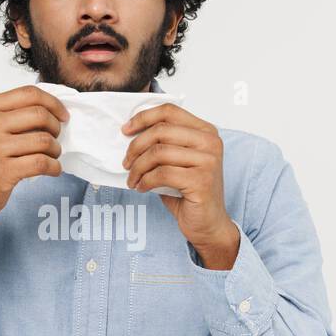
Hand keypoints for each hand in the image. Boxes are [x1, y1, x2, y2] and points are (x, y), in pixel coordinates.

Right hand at [0, 85, 67, 251]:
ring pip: (43, 140)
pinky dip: (54, 167)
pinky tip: (53, 169)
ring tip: (51, 156)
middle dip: (56, 127)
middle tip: (56, 139)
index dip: (53, 103)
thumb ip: (18, 114)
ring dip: (55, 150)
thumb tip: (56, 108)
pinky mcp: (2, 171)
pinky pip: (42, 163)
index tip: (63, 115)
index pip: (29, 93)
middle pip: (39, 114)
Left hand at [121, 103, 239, 268]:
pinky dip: (145, 181)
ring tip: (132, 179)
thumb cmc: (190, 193)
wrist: (209, 224)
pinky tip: (142, 188)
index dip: (143, 118)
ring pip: (159, 153)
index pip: (169, 112)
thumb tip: (131, 132)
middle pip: (161, 131)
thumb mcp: (177, 161)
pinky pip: (162, 174)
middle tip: (126, 163)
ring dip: (138, 167)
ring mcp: (208, 161)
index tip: (125, 130)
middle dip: (136, 147)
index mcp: (206, 131)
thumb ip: (163, 143)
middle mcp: (211, 142)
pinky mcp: (201, 180)